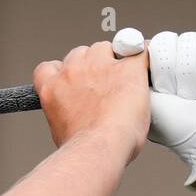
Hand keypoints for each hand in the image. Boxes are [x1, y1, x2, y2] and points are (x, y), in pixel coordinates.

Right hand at [32, 34, 150, 163]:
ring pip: (105, 48)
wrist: (98, 148)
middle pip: (80, 54)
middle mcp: (73, 72)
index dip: (62, 71)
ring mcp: (100, 67)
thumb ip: (64, 113)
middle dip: (90, 65)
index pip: (48, 67)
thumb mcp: (58, 129)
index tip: (71, 79)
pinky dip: (143, 54)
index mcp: (52, 87)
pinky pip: (139, 50)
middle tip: (101, 84)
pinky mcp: (128, 69)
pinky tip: (147, 65)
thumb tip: (74, 118)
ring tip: (122, 80)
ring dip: (112, 59)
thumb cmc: (81, 147)